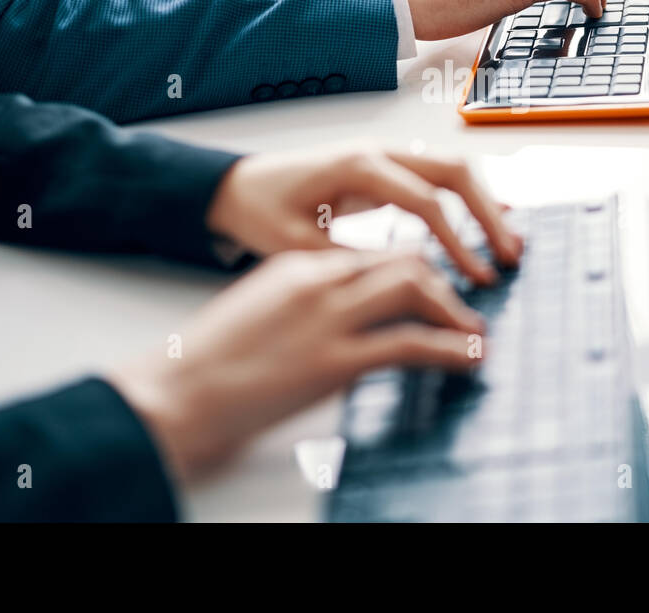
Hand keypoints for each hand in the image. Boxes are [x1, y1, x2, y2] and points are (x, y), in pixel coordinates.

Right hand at [109, 248, 484, 483]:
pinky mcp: (334, 360)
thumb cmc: (206, 365)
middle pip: (404, 262)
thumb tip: (344, 321)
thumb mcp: (260, 315)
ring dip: (455, 311)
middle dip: (445, 282)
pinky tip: (469, 357)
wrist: (173, 395)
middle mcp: (317, 281)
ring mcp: (327, 318)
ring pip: (415, 290)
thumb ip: (303, 306)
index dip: (416, 267)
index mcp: (298, 266)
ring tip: (475, 332)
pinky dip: (451, 349)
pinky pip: (411, 344)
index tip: (437, 285)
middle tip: (467, 306)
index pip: (375, 253)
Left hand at [205, 144, 522, 282]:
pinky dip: (469, 197)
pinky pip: (439, 176)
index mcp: (357, 166)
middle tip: (511, 256)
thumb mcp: (299, 246)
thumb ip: (352, 260)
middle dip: (488, 214)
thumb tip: (405, 284)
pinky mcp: (389, 168)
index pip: (424, 202)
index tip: (476, 277)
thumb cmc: (262, 211)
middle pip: (453, 172)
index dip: (456, 241)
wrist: (239, 186)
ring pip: (453, 170)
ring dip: (485, 205)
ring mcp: (387, 156)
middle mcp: (379, 151)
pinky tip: (495, 219)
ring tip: (510, 245)